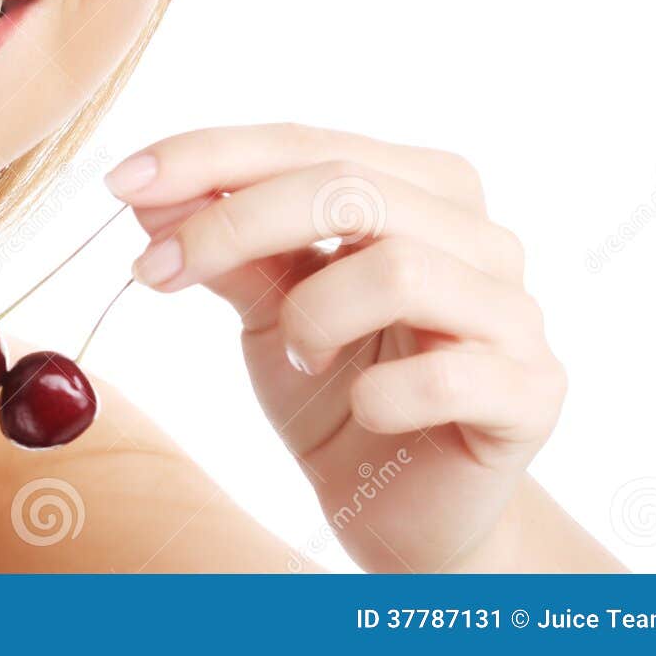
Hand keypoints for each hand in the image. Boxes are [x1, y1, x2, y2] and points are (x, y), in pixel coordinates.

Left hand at [105, 122, 566, 571]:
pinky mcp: (534, 392)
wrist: (399, 513)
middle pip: (350, 185)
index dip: (208, 155)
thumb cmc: (333, 391)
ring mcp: (514, 312)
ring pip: (401, 267)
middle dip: (233, 222)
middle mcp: (478, 235)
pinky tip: (363, 408)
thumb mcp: (263, 307)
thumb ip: (222, 247)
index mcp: (417, 189)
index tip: (122, 183)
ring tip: (296, 354)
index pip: (306, 142)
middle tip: (155, 269)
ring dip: (313, 314)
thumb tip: (145, 192)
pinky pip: (448, 373)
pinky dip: (380, 393)